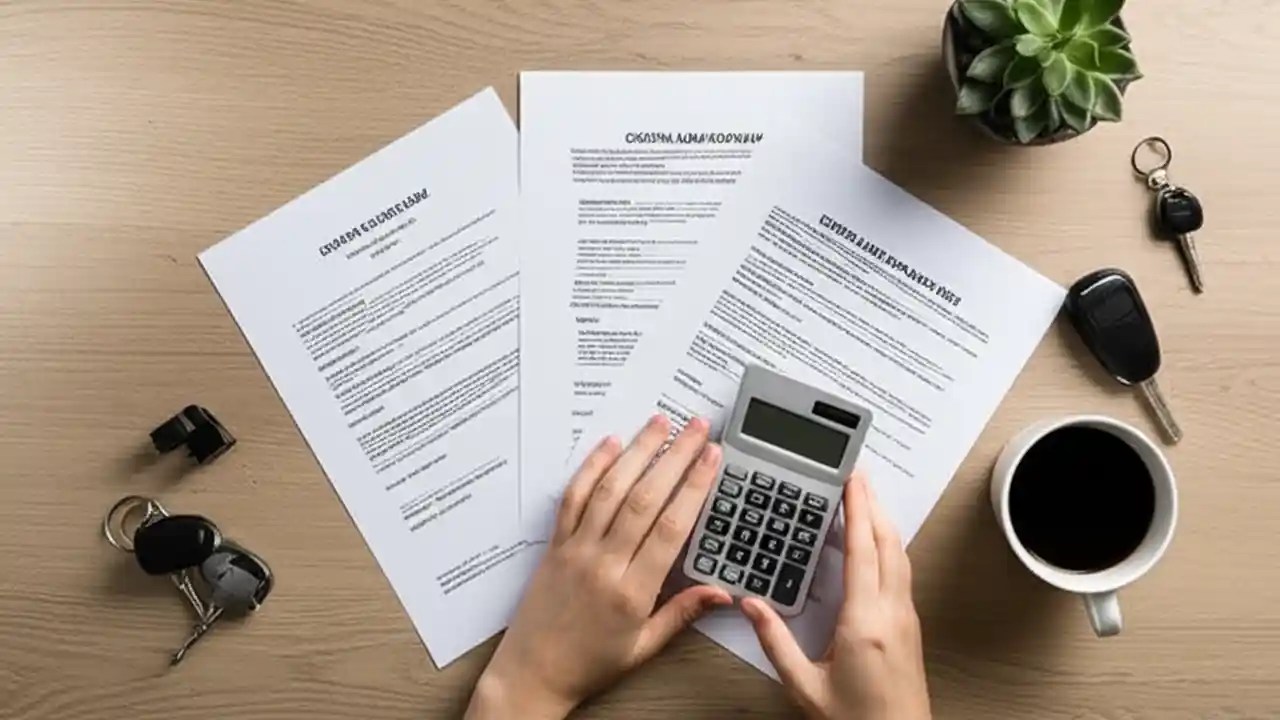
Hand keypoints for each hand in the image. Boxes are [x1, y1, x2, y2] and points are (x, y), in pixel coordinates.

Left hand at [465, 415, 730, 719]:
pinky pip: (574, 498)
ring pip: (611, 490)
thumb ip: (683, 613)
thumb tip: (723, 593)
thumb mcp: (644, 647)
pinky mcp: (555, 544)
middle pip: (645, 498)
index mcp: (632, 592)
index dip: (694, 487)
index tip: (711, 457)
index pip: (670, 528)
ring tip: (660, 422)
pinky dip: (592, 467)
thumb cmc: (589, 664)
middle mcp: (604, 564)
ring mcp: (576, 549)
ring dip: (637, 451)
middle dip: (675, 457)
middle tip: (696, 427)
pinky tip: (610, 443)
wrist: (532, 674)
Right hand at [741, 473, 930, 719]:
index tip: (852, 480)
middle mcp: (893, 614)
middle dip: (874, 504)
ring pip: (900, 555)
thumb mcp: (804, 686)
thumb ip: (775, 643)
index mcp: (866, 624)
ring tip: (865, 500)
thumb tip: (751, 605)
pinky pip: (901, 572)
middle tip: (857, 476)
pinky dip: (887, 546)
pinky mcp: (910, 627)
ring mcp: (907, 619)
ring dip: (883, 523)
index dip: (858, 510)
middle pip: (889, 543)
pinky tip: (874, 544)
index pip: (865, 551)